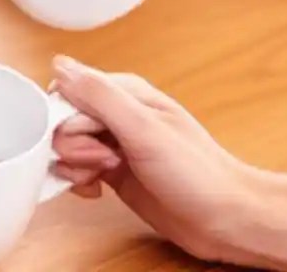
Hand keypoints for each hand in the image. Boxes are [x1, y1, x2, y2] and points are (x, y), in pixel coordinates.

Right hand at [49, 56, 256, 264]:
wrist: (225, 220)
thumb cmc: (197, 173)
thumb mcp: (144, 128)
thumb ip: (100, 95)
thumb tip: (60, 66)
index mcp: (124, 94)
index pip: (68, 94)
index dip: (69, 121)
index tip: (94, 141)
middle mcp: (115, 116)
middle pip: (62, 123)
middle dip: (74, 148)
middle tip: (107, 161)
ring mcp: (112, 144)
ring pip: (65, 147)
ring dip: (75, 166)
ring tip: (105, 176)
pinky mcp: (111, 171)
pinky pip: (73, 169)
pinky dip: (77, 182)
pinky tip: (96, 191)